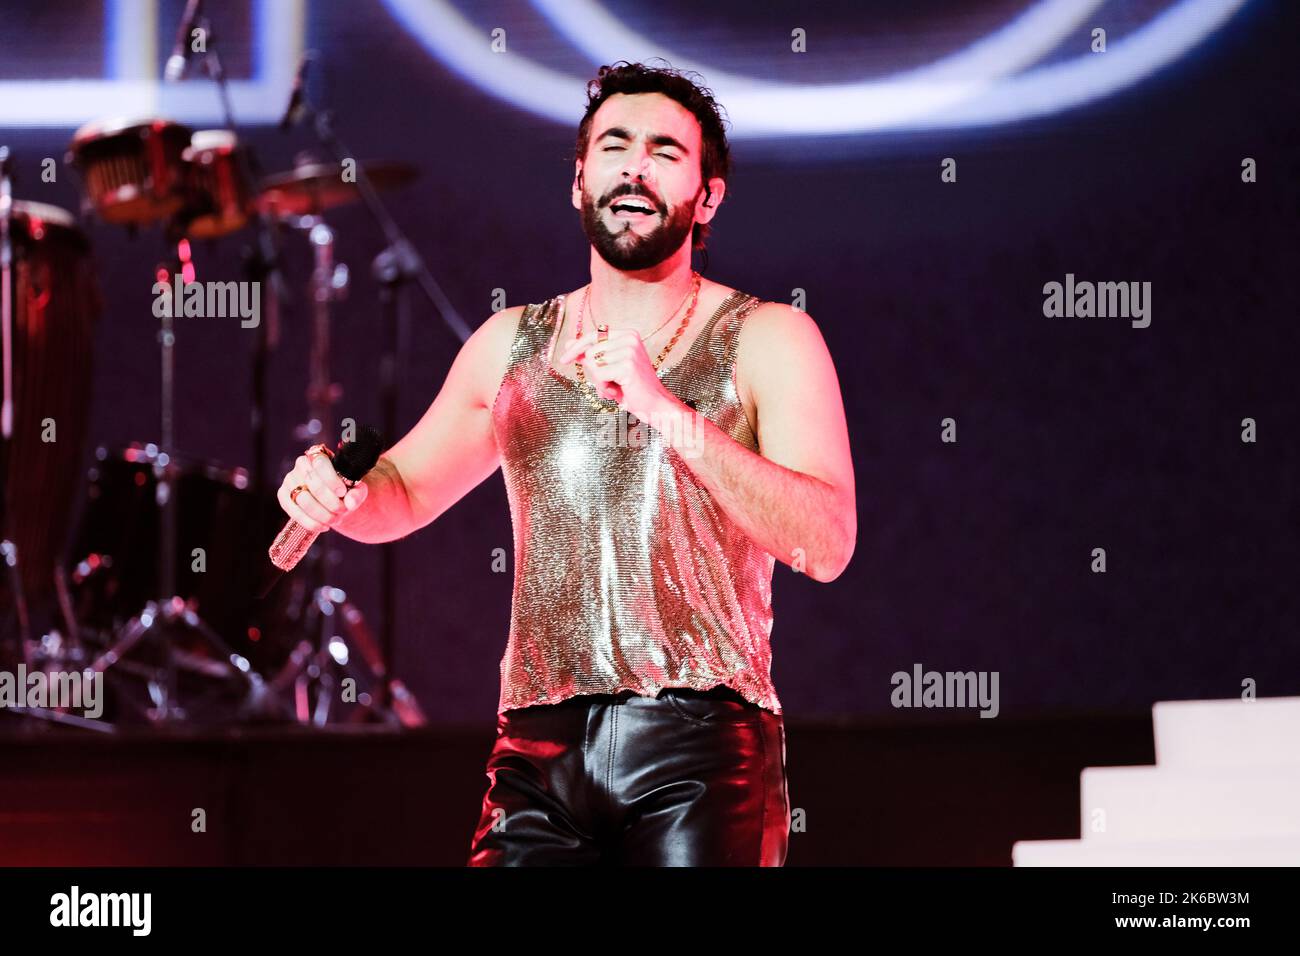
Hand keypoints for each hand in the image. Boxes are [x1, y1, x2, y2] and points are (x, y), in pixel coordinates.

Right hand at [276, 449, 368, 532]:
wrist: (333, 499)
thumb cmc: (344, 490)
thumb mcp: (356, 489)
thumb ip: (357, 494)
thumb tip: (350, 503)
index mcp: (319, 456)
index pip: (321, 464)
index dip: (331, 479)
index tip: (342, 493)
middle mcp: (301, 464)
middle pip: (312, 483)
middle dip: (330, 501)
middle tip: (342, 510)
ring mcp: (290, 480)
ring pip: (303, 499)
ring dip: (321, 514)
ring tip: (335, 519)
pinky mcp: (284, 496)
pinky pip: (293, 512)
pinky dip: (310, 523)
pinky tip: (324, 526)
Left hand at [556, 327, 678, 422]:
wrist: (654, 405)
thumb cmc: (632, 388)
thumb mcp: (609, 368)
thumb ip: (591, 354)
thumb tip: (569, 344)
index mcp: (628, 334)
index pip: (593, 335)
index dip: (576, 348)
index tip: (563, 359)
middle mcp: (630, 338)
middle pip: (590, 351)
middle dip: (594, 371)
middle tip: (610, 382)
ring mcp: (630, 351)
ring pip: (593, 364)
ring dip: (600, 381)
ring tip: (615, 386)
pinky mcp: (627, 365)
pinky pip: (599, 375)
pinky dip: (603, 387)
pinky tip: (617, 391)